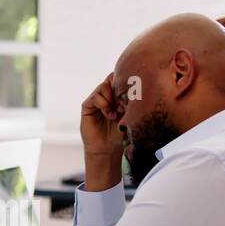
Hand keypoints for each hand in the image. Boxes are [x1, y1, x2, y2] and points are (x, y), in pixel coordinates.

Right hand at [79, 73, 125, 191]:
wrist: (108, 148)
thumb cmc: (120, 133)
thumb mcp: (130, 115)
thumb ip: (131, 101)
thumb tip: (137, 88)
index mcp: (117, 94)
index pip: (122, 77)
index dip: (128, 82)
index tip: (134, 95)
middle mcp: (106, 94)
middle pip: (113, 78)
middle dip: (121, 89)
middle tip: (126, 104)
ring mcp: (96, 99)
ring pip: (104, 86)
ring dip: (113, 98)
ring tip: (117, 111)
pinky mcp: (87, 105)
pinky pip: (96, 96)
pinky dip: (104, 104)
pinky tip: (110, 115)